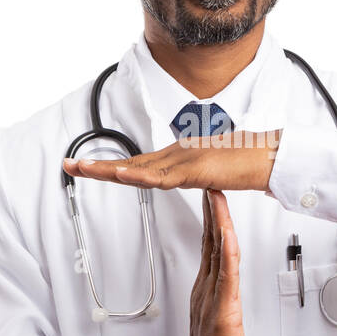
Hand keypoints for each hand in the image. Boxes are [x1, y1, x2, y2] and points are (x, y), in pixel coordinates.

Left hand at [62, 129, 282, 192]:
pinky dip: (141, 175)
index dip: (107, 168)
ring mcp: (184, 161)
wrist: (269, 157)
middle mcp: (174, 156)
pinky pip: (164, 176)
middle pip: (129, 163)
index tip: (81, 167)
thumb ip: (189, 175)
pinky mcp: (197, 169)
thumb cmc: (244, 162)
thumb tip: (174, 179)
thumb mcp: (208, 172)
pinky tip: (123, 175)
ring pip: (140, 168)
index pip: (134, 164)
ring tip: (83, 170)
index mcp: (175, 159)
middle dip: (96, 167)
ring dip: (110, 170)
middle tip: (67, 166)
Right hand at [177, 188, 248, 335]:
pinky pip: (226, 277)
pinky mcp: (224, 314)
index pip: (211, 247)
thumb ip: (221, 305)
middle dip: (213, 210)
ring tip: (216, 196)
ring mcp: (215, 301)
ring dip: (218, 222)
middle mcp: (209, 291)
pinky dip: (226, 253)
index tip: (212, 194)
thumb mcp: (221, 324)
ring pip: (218, 254)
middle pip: (212, 242)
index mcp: (208, 291)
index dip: (213, 218)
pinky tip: (226, 234)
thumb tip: (224, 293)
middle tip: (209, 180)